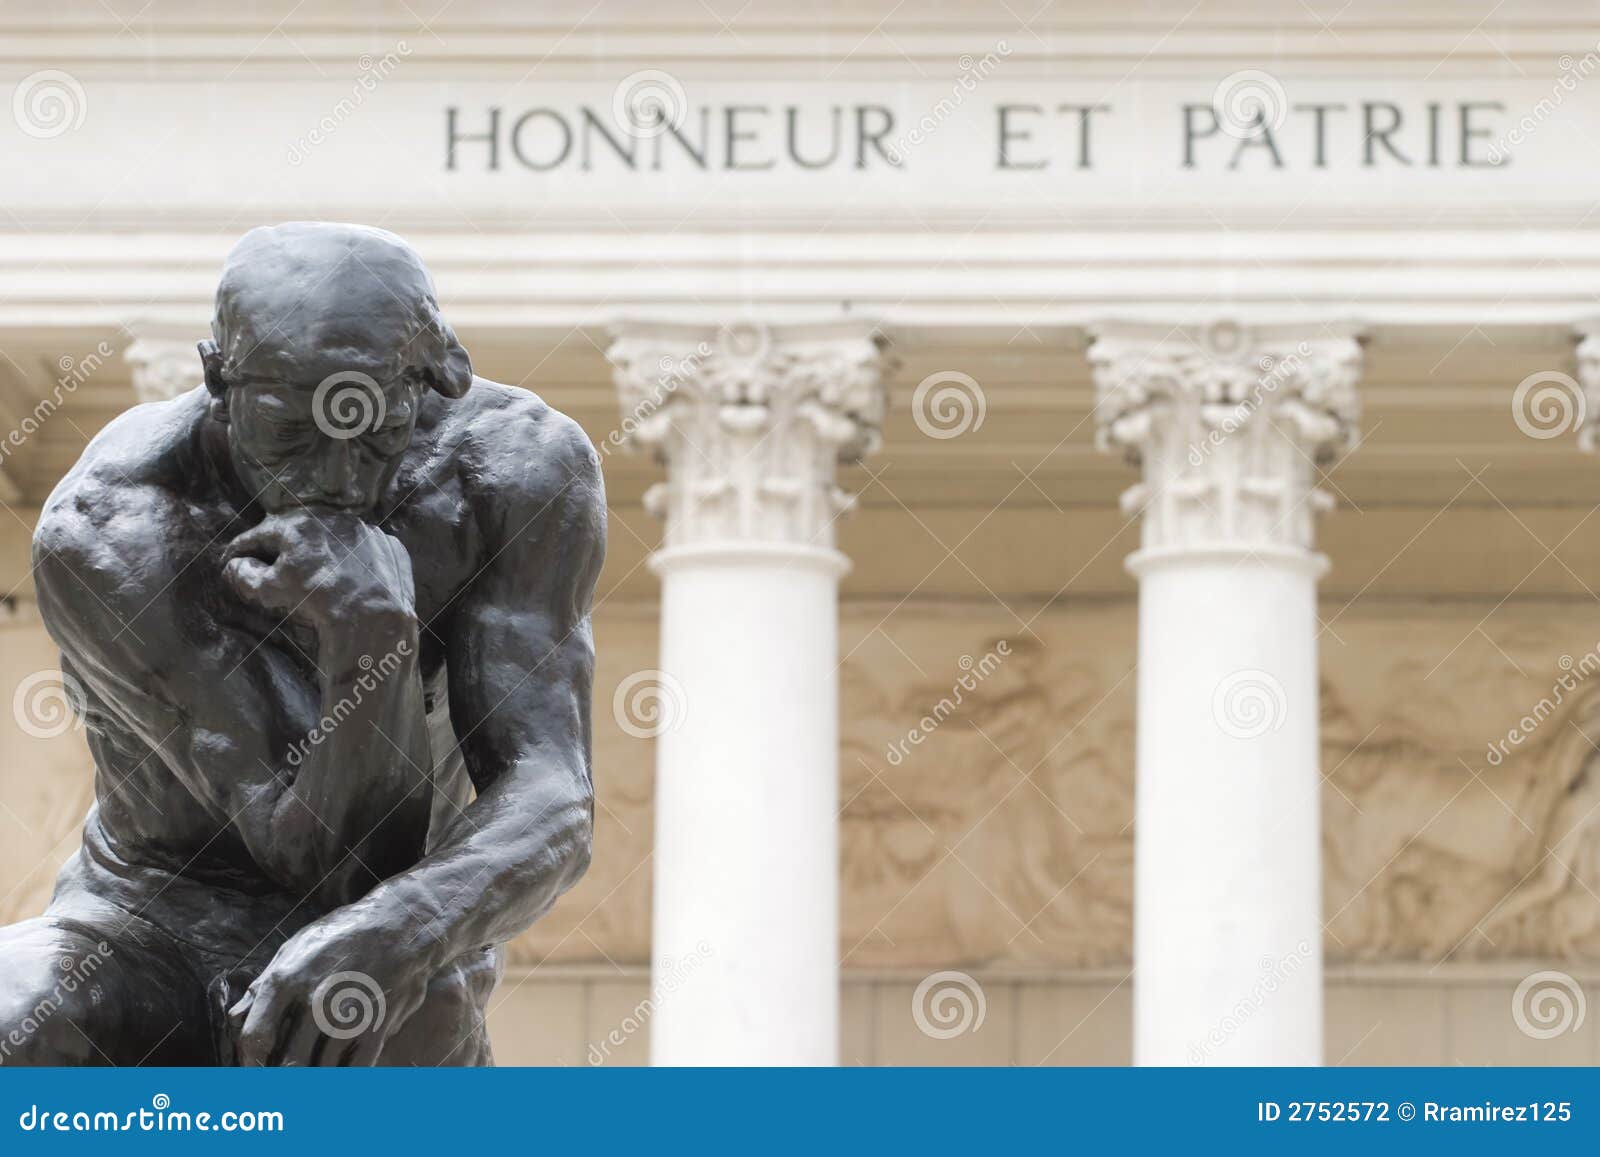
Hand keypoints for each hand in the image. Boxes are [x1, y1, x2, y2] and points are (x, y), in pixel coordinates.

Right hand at [222, 509, 415, 632]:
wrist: (372, 614)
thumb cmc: (317, 599)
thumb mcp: (272, 590)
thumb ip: (246, 574)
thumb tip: (234, 565)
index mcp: (299, 525)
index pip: (260, 535)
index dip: (242, 548)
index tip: (232, 558)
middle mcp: (334, 519)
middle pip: (299, 533)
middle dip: (282, 548)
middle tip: (270, 564)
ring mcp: (366, 530)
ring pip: (334, 539)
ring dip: (321, 551)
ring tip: (314, 572)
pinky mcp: (391, 546)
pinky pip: (366, 551)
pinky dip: (356, 560)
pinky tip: (351, 576)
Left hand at [227, 913, 431, 1065]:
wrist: (402, 924)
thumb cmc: (344, 934)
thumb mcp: (296, 947)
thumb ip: (263, 985)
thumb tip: (235, 1019)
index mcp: (286, 980)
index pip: (254, 1039)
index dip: (248, 1063)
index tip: (252, 1071)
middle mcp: (313, 1002)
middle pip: (286, 1065)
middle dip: (280, 1080)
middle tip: (281, 1084)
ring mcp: (347, 1017)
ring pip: (319, 1072)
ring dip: (312, 1081)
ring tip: (309, 1078)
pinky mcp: (375, 1027)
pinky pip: (353, 1071)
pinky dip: (342, 1081)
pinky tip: (337, 1077)